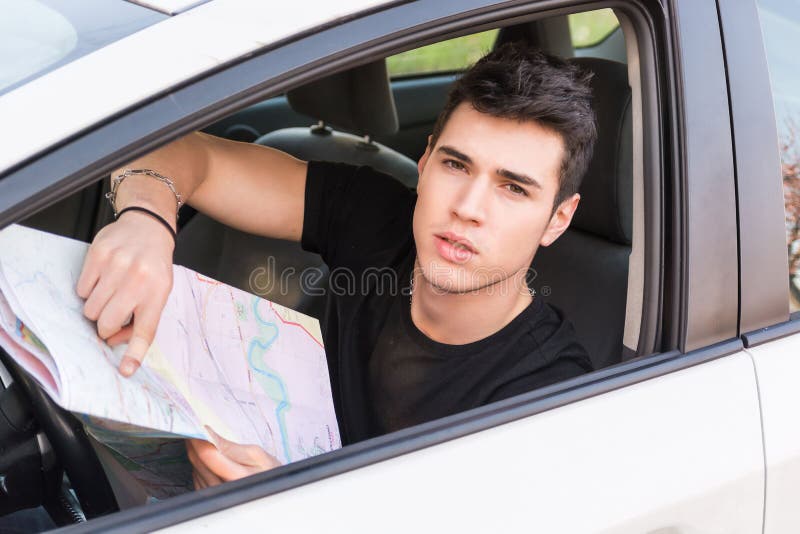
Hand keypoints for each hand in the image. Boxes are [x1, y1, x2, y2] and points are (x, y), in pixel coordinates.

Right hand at [76, 210, 174, 375]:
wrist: (147, 226)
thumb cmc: (153, 264)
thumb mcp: (160, 291)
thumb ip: (142, 317)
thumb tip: (115, 340)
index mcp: (157, 292)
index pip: (145, 330)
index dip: (134, 353)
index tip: (125, 370)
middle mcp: (138, 279)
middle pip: (107, 323)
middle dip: (106, 325)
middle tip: (113, 314)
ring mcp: (117, 266)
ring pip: (90, 309)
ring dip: (96, 307)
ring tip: (110, 292)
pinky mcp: (98, 255)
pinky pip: (81, 289)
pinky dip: (88, 289)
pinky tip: (103, 278)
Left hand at [186, 428, 280, 488]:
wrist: (274, 490)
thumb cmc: (269, 472)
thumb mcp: (257, 455)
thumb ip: (232, 448)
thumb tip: (209, 436)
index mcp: (238, 477)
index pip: (208, 455)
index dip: (200, 438)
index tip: (198, 425)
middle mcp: (224, 490)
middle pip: (198, 463)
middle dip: (195, 444)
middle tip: (195, 428)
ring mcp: (215, 496)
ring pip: (196, 471)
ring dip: (195, 455)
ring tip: (199, 441)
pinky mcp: (210, 498)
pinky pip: (197, 479)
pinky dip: (199, 467)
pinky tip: (205, 459)